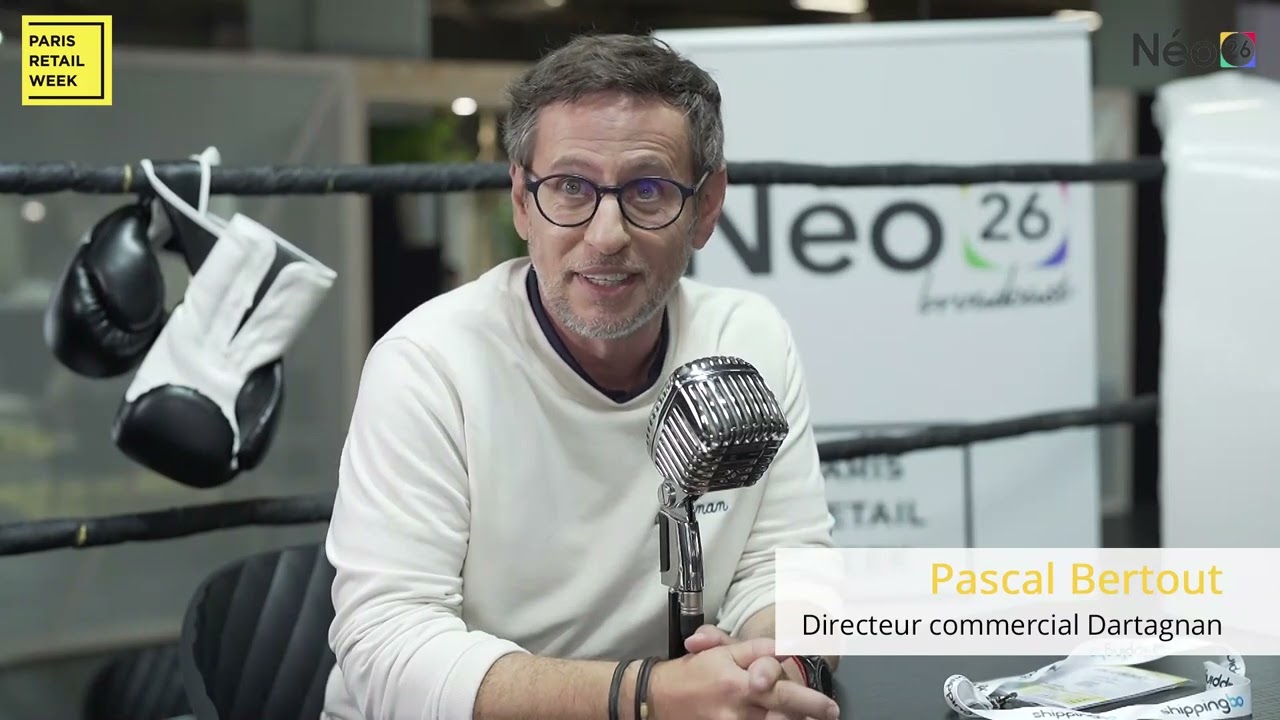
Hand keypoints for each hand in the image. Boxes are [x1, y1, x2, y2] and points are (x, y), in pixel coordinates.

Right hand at [683, 625, 829, 718]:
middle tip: (831, 712)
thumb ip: (754, 648)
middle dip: (810, 711)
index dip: (806, 695)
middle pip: (782, 711)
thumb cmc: (691, 672)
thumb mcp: (721, 652)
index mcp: (738, 681)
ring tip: (814, 718)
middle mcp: (738, 707)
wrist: (657, 699)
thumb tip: (785, 645)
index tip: (828, 703)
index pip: (778, 686)